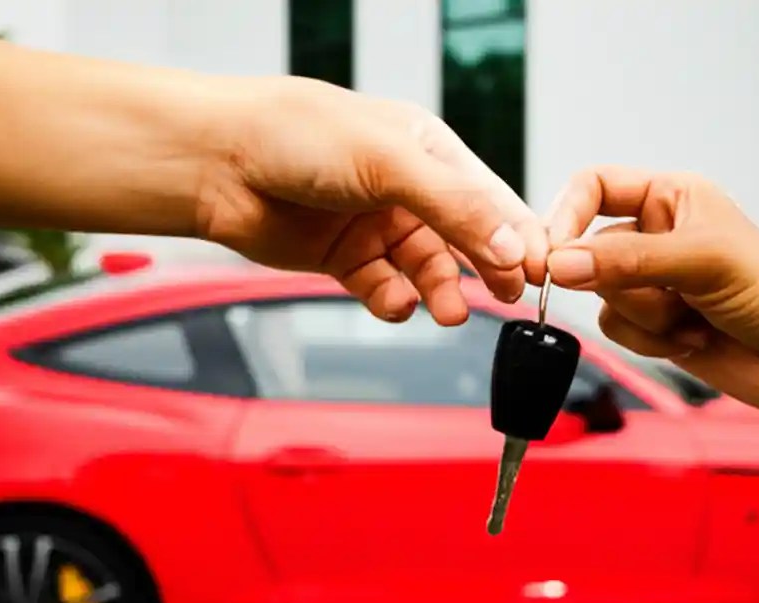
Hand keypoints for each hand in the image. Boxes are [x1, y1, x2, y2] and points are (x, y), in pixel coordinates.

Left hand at [197, 77, 545, 325]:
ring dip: (442, 292)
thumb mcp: (390, 162)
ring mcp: (376, 226)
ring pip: (428, 271)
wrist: (215, 163)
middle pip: (466, 240)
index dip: (519, 235)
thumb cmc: (295, 135)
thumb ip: (454, 207)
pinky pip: (385, 289)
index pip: (490, 198)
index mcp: (428, 150)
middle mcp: (408, 189)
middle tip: (509, 299)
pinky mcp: (345, 260)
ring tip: (448, 311)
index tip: (543, 272)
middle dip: (489, 270)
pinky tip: (394, 302)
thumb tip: (512, 247)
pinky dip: (394, 301)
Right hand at [544, 166, 758, 411]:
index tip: (553, 254)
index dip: (567, 216)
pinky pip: (617, 330)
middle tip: (666, 296)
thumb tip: (559, 263)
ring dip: (645, 316)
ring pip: (601, 297)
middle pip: (590, 251)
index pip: (594, 187)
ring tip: (693, 318)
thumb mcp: (702, 261)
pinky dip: (650, 340)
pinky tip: (693, 338)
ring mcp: (653, 282)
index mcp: (671, 196)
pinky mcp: (654, 324)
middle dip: (626, 283)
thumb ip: (627, 261)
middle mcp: (656, 234)